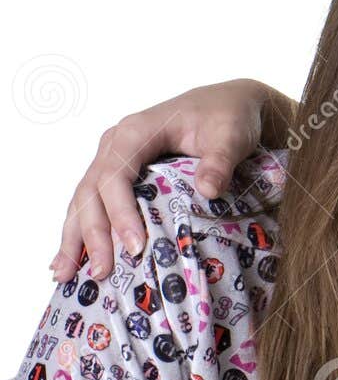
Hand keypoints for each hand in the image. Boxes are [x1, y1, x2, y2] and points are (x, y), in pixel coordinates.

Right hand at [51, 78, 293, 282]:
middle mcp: (116, 144)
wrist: (230, 103)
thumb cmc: (229, 117)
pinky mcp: (119, 172)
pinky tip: (71, 260)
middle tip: (101, 273)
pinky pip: (94, 203)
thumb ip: (220, 160)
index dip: (120, 213)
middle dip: (92, 235)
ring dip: (75, 238)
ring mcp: (113, 158)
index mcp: (136, 131)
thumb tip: (208, 191)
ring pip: (84, 200)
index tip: (134, 247)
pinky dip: (82, 230)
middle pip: (91, 192)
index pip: (115, 176)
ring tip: (63, 276)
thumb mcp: (231, 134)